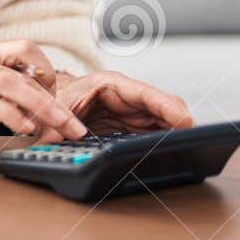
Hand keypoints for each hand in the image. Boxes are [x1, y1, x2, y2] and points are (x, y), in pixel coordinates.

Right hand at [0, 40, 87, 144]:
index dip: (47, 70)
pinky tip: (25, 129)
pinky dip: (12, 115)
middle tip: (76, 126)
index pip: (24, 49)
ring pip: (13, 86)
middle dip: (57, 102)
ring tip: (60, 130)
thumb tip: (24, 110)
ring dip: (43, 109)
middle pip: (26, 74)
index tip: (58, 97)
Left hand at [41, 70, 192, 140]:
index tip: (185, 121)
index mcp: (109, 85)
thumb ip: (55, 123)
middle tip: (193, 142)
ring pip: (165, 122)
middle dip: (179, 124)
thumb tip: (57, 137)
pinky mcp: (134, 127)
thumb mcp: (50, 111)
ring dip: (176, 136)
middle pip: (163, 107)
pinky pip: (158, 133)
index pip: (144, 93)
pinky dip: (167, 143)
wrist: (47, 103)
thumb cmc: (50, 100)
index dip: (166, 107)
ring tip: (188, 150)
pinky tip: (173, 154)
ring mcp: (133, 113)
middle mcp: (127, 97)